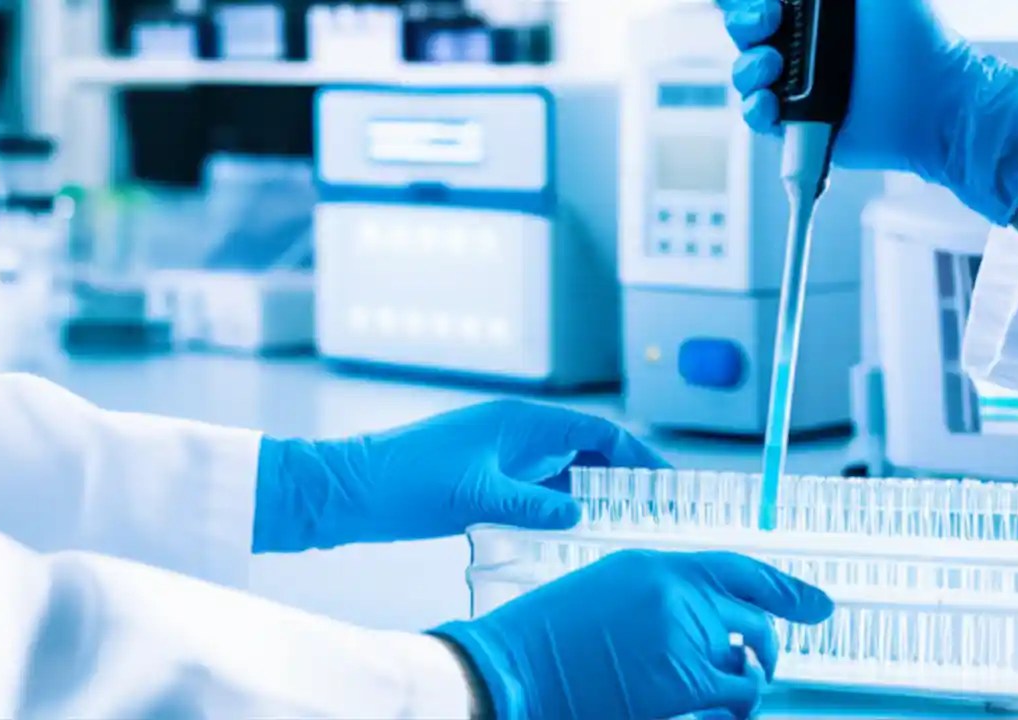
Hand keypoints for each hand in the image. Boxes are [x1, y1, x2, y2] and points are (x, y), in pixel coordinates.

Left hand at [252, 400, 668, 551]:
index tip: (665, 482)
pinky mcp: (487, 478)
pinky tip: (574, 532)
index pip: (598, 432)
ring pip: (563, 472)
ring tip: (622, 524)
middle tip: (653, 510)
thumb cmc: (407, 481)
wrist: (352, 489)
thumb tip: (579, 517)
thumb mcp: (477, 497)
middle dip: (622, 477)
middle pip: (587, 450)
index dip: (636, 455)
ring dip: (592, 494)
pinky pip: (539, 489)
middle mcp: (518, 433)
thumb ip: (532, 507)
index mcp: (522, 422)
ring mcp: (503, 455)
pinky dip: (560, 507)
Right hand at [434, 549, 834, 719]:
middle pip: (755, 618)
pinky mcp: (683, 681)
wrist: (508, 670)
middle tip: (764, 664)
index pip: (737, 568)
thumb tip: (704, 625)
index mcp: (652, 564)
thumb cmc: (542, 641)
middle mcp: (675, 592)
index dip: (784, 587)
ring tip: (725, 695)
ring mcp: (681, 635)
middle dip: (769, 647)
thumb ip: (657, 599)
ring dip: (747, 681)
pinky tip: (723, 711)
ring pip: (749, 659)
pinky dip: (740, 706)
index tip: (816, 603)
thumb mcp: (601, 596)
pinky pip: (738, 694)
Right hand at [722, 0, 1017, 224]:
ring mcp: (795, 88)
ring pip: (745, 75)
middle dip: (744, 23)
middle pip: (744, 33)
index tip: (769, 2)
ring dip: (748, 68)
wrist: (933, 100)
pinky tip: (770, 104)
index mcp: (813, 12)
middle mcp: (800, 47)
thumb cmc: (914, 38)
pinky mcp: (795, 126)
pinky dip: (755, 110)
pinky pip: (757, 118)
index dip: (749, 2)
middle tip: (768, 21)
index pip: (760, 2)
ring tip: (773, 68)